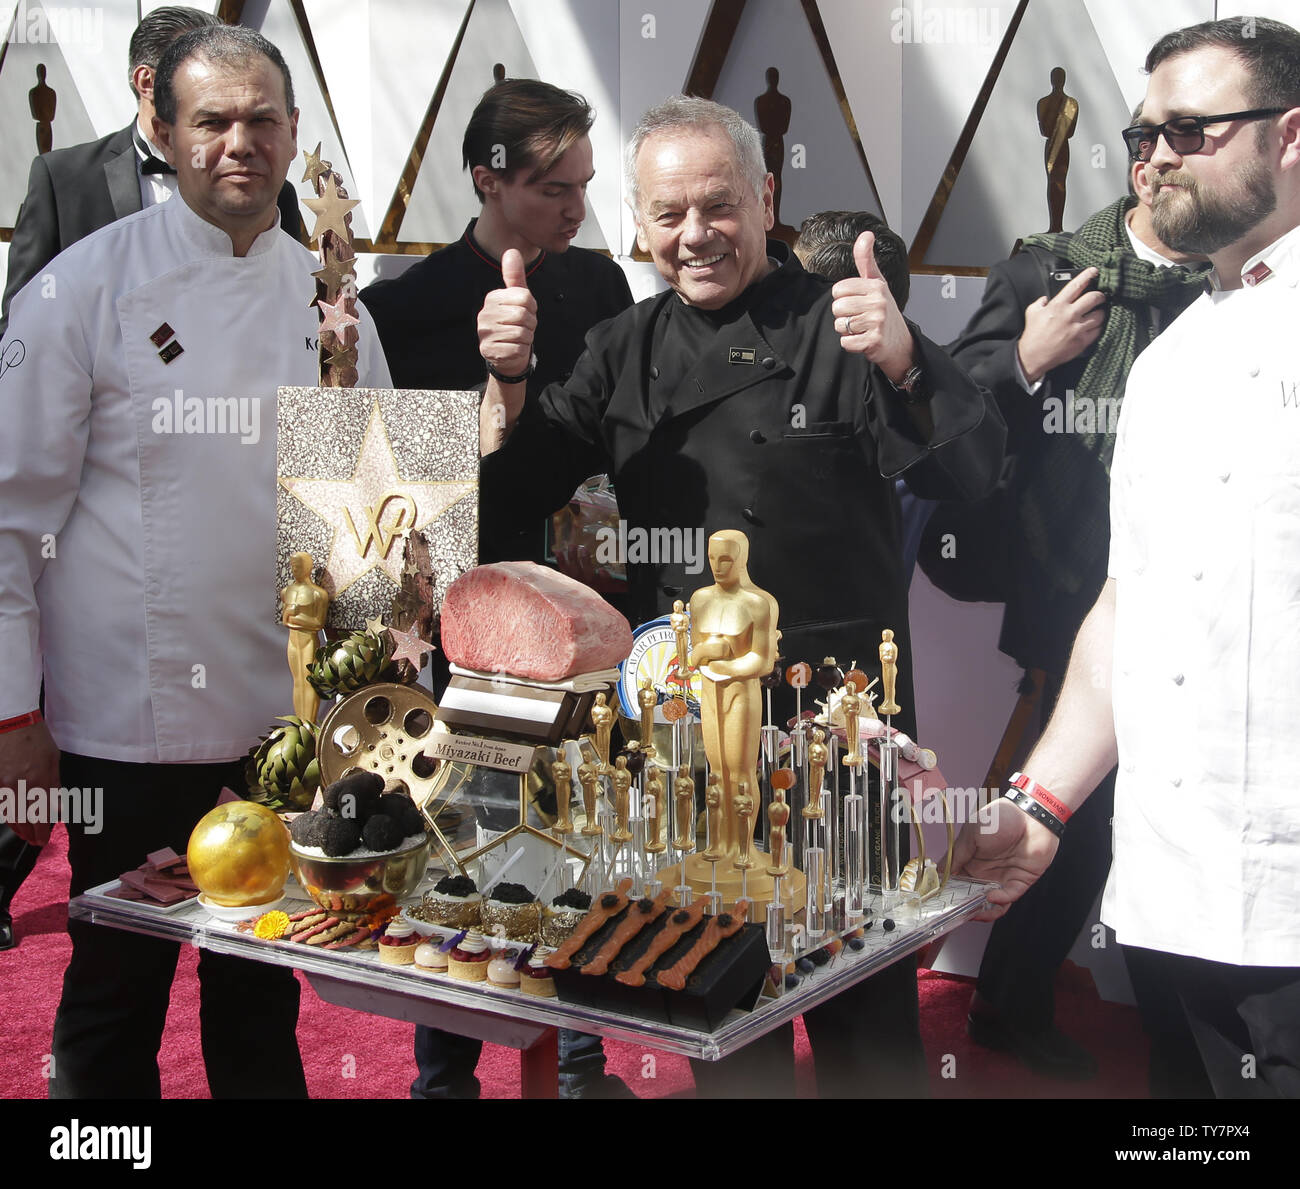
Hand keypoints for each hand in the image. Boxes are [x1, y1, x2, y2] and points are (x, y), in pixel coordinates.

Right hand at [0, 721, 59, 844]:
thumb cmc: (35, 738)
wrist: (11, 722)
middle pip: (23, 819)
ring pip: (9, 814)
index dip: (41, 831)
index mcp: (38, 780)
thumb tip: (57, 806)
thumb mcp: (53, 759)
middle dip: (29, 834)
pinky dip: (7, 814)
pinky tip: (12, 820)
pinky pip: (1, 803)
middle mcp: (20, 785)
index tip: (43, 840)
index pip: (40, 815)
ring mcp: (4, 784)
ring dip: (17, 827)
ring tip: (24, 835)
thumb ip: (54, 785)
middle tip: (35, 842)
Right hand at [477, 248, 536, 378]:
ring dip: (526, 338)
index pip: (525, 298)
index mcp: (492, 298)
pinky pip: (518, 349)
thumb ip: (515, 276)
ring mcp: (485, 333)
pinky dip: (521, 351)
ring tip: (517, 338)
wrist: (507, 353)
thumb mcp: (517, 298)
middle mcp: (485, 314)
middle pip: (524, 315)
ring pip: (522, 333)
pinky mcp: (490, 350)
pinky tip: (513, 348)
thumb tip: (511, 251)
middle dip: (530, 324)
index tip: (526, 312)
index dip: (532, 308)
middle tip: (523, 327)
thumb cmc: (514, 322)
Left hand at [831, 231, 913, 381]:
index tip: (856, 302)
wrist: (899, 342)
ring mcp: (877, 322)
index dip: (843, 298)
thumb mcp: (877, 282)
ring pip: (840, 325)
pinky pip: (845, 342)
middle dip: (844, 316)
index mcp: (876, 286)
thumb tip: (866, 234)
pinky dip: (851, 344)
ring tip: (862, 328)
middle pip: (837, 308)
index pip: (838, 290)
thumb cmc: (884, 311)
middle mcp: (878, 302)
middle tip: (859, 317)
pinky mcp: (874, 341)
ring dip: (847, 330)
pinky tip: (863, 339)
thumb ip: (866, 259)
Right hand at [952, 796, 1058, 920]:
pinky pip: (1008, 897)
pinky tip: (992, 897)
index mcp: (970, 859)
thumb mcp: (971, 834)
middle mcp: (985, 871)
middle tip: (957, 912)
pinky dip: (999, 901)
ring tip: (975, 911)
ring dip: (982, 909)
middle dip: (964, 906)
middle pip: (971, 895)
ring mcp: (1002, 877)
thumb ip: (956, 855)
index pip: (956, 881)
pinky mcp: (1020, 881)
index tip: (941, 901)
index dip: (948, 891)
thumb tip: (940, 873)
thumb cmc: (1000, 817)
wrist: (1032, 814)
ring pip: (989, 902)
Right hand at [1016, 267, 1106, 382]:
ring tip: (1097, 313)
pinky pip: (1098, 330)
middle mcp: (1070, 314)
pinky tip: (1093, 327)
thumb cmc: (1033, 335)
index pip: (1077, 285)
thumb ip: (1040, 302)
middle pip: (1094, 298)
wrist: (1033, 356)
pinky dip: (1097, 327)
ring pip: (1100, 315)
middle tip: (1099, 297)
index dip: (1088, 275)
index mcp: (1058, 305)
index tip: (1094, 271)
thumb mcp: (1032, 313)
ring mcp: (1078, 328)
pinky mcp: (1082, 341)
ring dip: (1100, 313)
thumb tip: (1045, 299)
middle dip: (1100, 296)